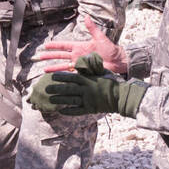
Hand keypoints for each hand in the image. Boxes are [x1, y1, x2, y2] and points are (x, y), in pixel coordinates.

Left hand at [31, 54, 146, 118]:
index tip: (51, 76)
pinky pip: (77, 111)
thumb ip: (91, 67)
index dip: (60, 77)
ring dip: (59, 100)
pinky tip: (61, 111)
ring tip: (50, 100)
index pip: (71, 77)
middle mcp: (86, 89)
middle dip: (56, 89)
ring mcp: (88, 100)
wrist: (122, 96)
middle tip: (46, 89)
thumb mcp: (102, 71)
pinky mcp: (90, 109)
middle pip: (68, 89)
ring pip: (70, 100)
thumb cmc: (112, 81)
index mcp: (88, 79)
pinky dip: (69, 111)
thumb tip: (85, 57)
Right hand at [33, 13, 125, 75]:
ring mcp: (79, 64)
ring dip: (53, 68)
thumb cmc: (110, 49)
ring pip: (63, 66)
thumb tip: (86, 17)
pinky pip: (72, 74)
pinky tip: (57, 78)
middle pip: (60, 56)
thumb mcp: (100, 37)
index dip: (54, 45)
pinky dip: (64, 76)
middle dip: (49, 56)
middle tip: (39, 57)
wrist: (117, 61)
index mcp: (79, 46)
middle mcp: (77, 55)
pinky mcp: (83, 72)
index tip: (45, 46)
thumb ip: (92, 28)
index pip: (64, 45)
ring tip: (44, 70)